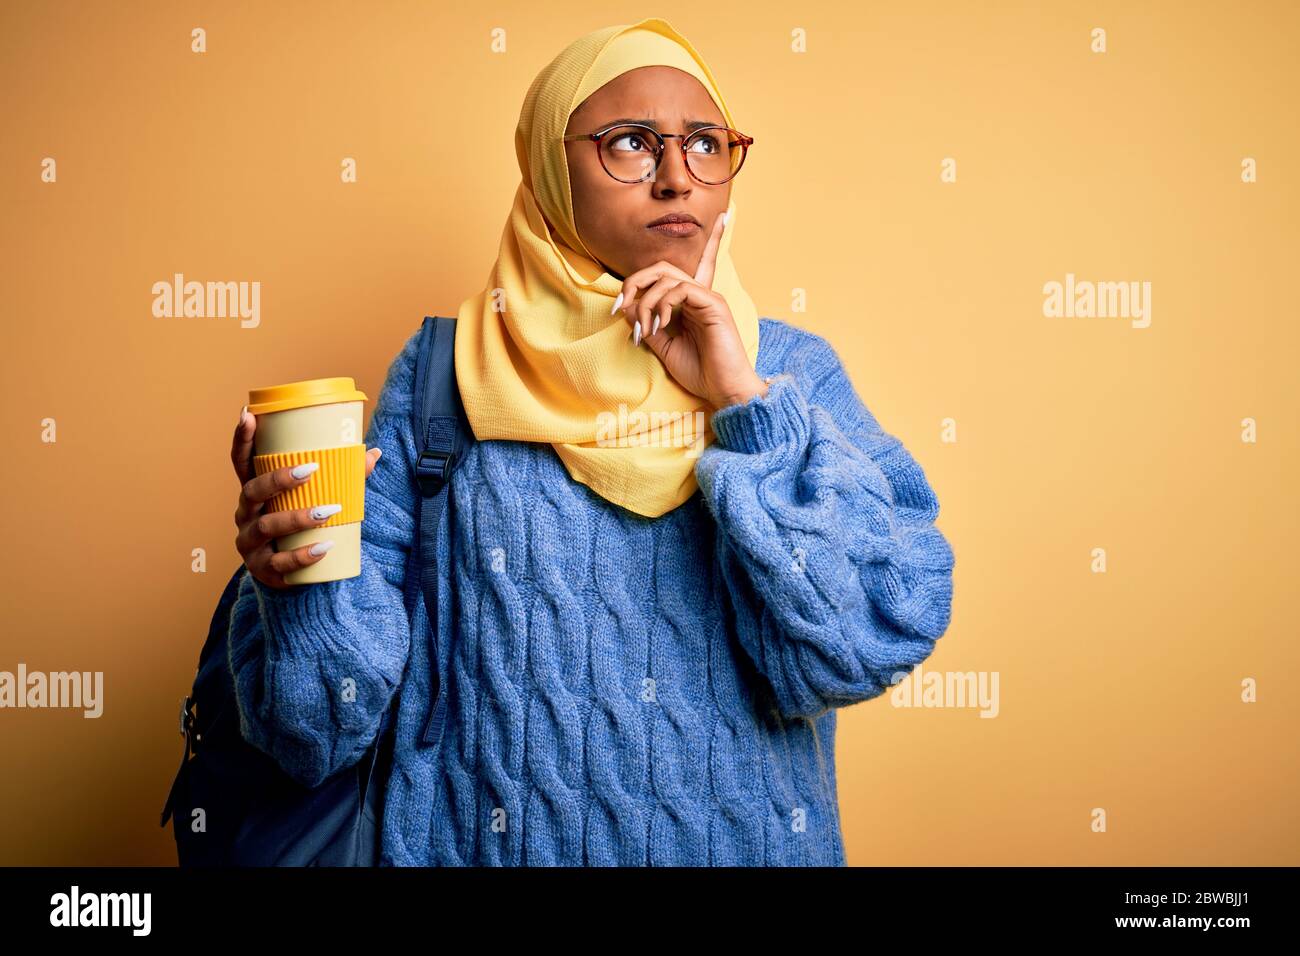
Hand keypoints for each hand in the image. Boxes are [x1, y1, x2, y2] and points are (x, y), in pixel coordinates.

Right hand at [231, 407, 381, 588]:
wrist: (289, 574)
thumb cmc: (300, 527)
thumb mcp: (313, 500)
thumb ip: (341, 478)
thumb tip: (373, 453)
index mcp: (254, 492)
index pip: (241, 462)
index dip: (241, 439)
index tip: (248, 415)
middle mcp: (245, 514)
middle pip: (253, 491)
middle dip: (279, 479)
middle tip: (311, 470)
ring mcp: (250, 543)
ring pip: (267, 527)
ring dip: (298, 517)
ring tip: (329, 511)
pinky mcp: (262, 570)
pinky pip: (280, 562)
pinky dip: (303, 555)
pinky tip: (324, 547)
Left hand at [614, 211, 767, 409]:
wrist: (724, 390)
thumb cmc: (700, 373)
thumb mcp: (665, 348)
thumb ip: (648, 327)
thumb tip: (626, 307)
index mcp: (685, 305)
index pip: (657, 279)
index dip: (632, 287)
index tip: (616, 309)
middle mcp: (696, 296)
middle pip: (661, 269)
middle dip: (635, 282)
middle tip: (621, 304)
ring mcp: (707, 298)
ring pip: (668, 277)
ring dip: (648, 301)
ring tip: (646, 328)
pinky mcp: (715, 305)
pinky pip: (683, 289)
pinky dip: (665, 303)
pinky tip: (662, 325)